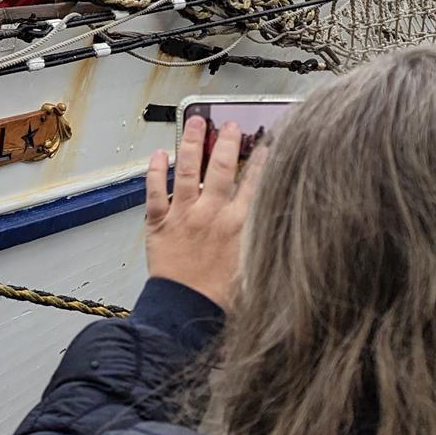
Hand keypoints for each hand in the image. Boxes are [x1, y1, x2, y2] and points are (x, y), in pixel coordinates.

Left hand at [144, 115, 263, 310]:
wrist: (186, 312)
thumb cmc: (219, 298)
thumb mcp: (256, 269)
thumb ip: (266, 244)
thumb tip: (281, 233)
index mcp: (239, 225)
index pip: (254, 183)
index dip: (261, 160)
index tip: (265, 144)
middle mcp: (211, 214)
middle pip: (222, 167)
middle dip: (227, 141)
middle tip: (229, 125)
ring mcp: (184, 216)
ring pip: (187, 170)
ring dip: (191, 143)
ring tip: (194, 122)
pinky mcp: (159, 224)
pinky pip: (154, 191)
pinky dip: (154, 171)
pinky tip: (157, 155)